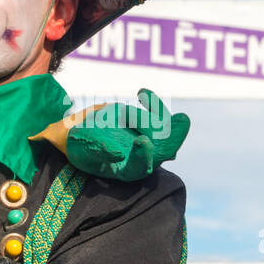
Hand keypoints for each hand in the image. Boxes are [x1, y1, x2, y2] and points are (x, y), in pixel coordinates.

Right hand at [66, 89, 188, 180]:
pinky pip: (159, 115)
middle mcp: (141, 158)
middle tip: (182, 120)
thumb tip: (118, 153)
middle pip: (163, 150)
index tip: (142, 141)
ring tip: (142, 95)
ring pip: (164, 129)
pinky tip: (142, 93)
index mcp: (126, 170)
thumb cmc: (81, 146)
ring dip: (159, 111)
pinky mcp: (148, 126)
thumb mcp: (85, 148)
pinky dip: (155, 104)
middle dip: (173, 135)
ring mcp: (148, 142)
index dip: (143, 156)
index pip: (139, 167)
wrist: (81, 135)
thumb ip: (100, 150)